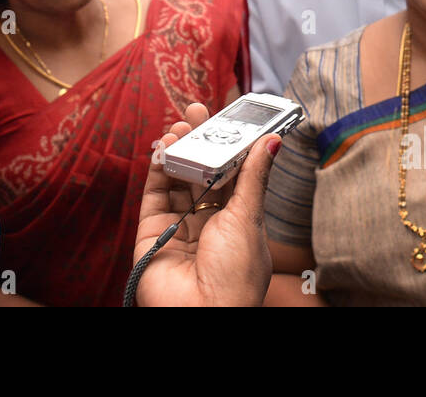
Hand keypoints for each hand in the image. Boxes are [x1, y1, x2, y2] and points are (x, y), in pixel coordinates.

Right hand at [133, 103, 277, 306]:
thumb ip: (252, 176)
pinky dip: (156, 170)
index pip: (231, 175)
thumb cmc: (235, 275)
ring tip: (178, 126)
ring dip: (177, 151)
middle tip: (195, 112)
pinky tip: (162, 148)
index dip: (227, 146)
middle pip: (200, 174)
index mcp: (237, 223)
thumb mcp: (249, 218)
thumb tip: (272, 141)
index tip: (225, 117)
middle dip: (198, 142)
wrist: (202, 314)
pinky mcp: (152, 234)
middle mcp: (207, 224)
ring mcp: (178, 228)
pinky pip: (154, 196)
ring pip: (175, 181)